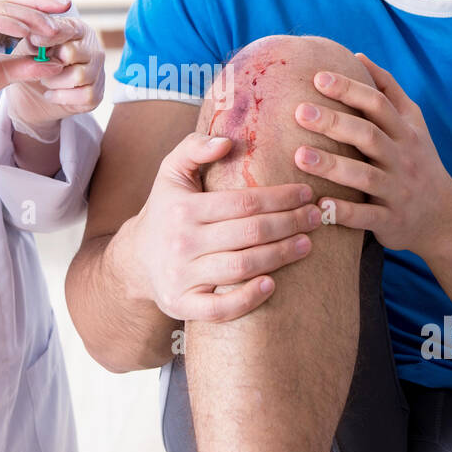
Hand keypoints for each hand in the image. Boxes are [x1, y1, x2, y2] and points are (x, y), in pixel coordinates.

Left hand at [4, 0, 104, 132]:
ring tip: (43, 80)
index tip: (33, 40)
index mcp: (77, 30)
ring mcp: (98, 72)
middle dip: (50, 62)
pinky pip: (84, 95)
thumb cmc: (31, 62)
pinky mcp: (96, 94)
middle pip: (72, 52)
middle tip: (38, 66)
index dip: (51, 34)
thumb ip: (33, 32)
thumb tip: (34, 30)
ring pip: (78, 76)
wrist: (31, 95)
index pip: (69, 27)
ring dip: (54, 81)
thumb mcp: (27, 44)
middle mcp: (92, 48)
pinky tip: (50, 94)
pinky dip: (61, 96)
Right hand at [123, 131, 325, 320]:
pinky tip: (271, 285)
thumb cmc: (166, 210)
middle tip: (315, 217)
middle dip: (289, 224)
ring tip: (306, 244)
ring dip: (280, 256)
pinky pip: (220, 309)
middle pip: (249, 234)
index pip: (243, 202)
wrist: (135, 258)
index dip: (280, 198)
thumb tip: (226, 142)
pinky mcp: (182, 305)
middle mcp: (181, 243)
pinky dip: (247, 299)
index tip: (306, 193)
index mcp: (183, 209)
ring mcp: (181, 277)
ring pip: (241, 267)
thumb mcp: (170, 172)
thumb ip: (194, 148)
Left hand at [292, 51, 451, 256]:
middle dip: (334, 123)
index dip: (350, 89)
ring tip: (299, 156)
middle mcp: (403, 159)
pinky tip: (319, 205)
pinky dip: (343, 212)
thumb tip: (358, 55)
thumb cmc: (418, 161)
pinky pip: (366, 216)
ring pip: (365, 176)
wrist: (444, 217)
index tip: (318, 78)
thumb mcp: (413, 123)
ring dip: (332, 166)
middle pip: (369, 136)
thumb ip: (388, 90)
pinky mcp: (391, 221)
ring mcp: (398, 191)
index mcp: (405, 133)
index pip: (378, 104)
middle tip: (299, 111)